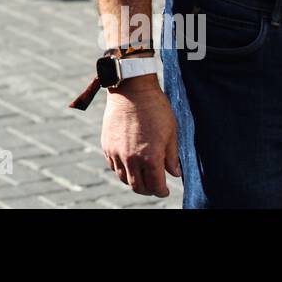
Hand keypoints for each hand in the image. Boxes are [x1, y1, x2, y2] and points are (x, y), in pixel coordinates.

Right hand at [101, 76, 180, 195]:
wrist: (132, 90)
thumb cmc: (155, 109)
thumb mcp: (171, 133)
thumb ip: (172, 157)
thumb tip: (174, 173)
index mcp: (150, 158)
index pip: (156, 186)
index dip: (162, 191)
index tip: (165, 189)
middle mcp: (131, 159)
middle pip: (138, 187)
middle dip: (148, 190)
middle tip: (154, 186)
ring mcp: (116, 153)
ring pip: (123, 178)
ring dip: (134, 180)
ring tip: (141, 176)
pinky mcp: (106, 145)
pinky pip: (113, 165)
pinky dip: (121, 169)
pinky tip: (129, 164)